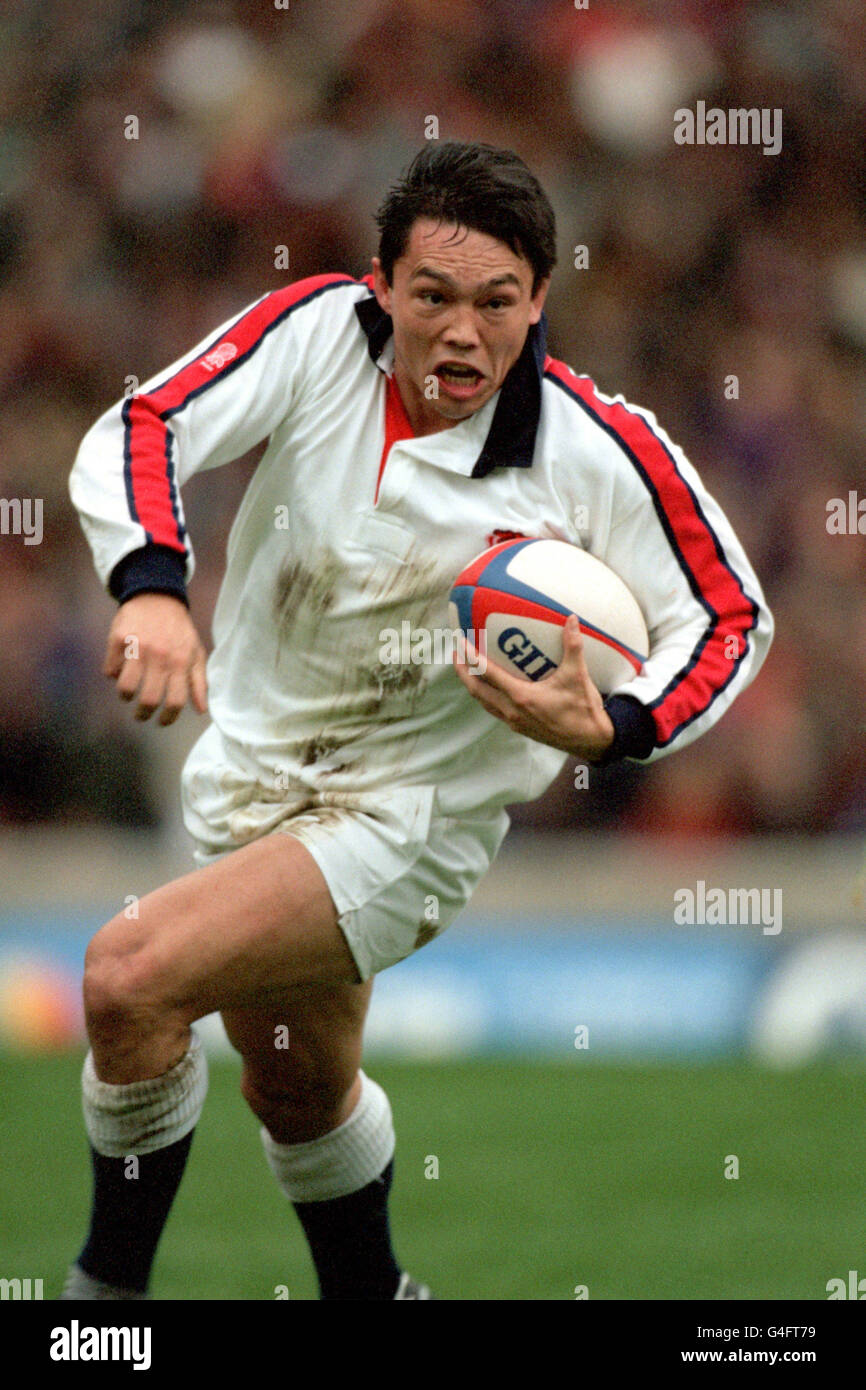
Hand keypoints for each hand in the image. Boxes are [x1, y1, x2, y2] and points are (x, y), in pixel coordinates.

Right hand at [104, 593, 207, 725]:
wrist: (157, 596)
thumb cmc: (178, 629)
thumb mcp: (195, 652)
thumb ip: (199, 682)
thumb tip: (201, 711)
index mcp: (180, 662)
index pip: (175, 701)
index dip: (168, 717)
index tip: (162, 721)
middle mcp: (160, 657)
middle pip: (149, 699)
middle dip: (143, 714)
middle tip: (142, 714)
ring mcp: (138, 649)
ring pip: (125, 687)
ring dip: (125, 696)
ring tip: (128, 694)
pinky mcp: (118, 640)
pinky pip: (110, 669)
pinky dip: (113, 674)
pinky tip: (120, 669)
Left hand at [453, 614, 614, 761]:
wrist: (591, 740)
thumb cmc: (584, 709)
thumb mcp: (578, 675)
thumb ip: (573, 646)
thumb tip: (570, 618)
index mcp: (521, 697)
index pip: (487, 674)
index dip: (470, 658)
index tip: (460, 642)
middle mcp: (512, 710)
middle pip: (476, 690)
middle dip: (462, 671)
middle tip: (456, 652)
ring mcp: (514, 721)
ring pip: (483, 702)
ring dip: (472, 685)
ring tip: (467, 668)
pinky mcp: (519, 728)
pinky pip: (494, 709)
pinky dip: (486, 695)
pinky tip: (490, 686)